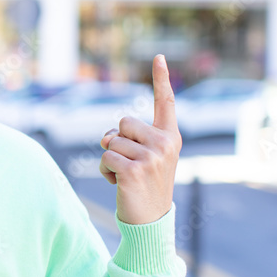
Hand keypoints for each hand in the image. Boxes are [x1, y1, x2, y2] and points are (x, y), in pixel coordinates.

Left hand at [98, 54, 181, 224]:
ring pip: (110, 141)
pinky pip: (105, 158)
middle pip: (123, 122)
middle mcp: (165, 143)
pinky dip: (105, 171)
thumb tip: (105, 137)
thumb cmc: (144, 185)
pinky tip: (119, 184)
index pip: (166, 103)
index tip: (158, 56)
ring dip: (109, 159)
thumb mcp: (145, 158)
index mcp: (171, 137)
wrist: (151, 220)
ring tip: (125, 176)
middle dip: (118, 141)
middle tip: (130, 163)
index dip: (161, 79)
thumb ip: (130, 139)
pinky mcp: (134, 170)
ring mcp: (151, 157)